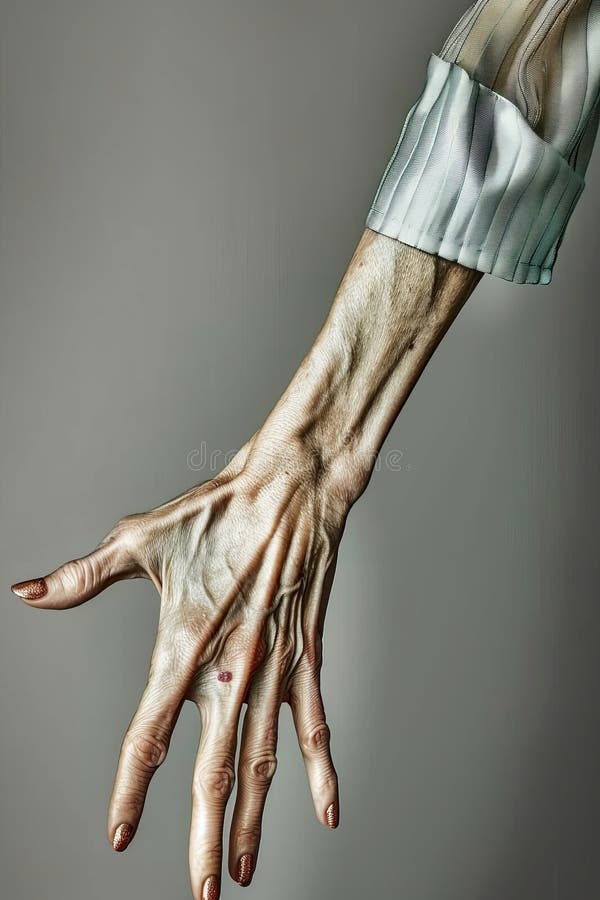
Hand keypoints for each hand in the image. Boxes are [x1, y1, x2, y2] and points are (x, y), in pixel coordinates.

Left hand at [12, 430, 353, 899]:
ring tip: (242, 870)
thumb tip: (26, 593)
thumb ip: (83, 577)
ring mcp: (274, 665)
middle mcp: (230, 667)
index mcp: (184, 644)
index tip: (120, 834)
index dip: (132, 788)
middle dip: (204, 837)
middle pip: (214, 768)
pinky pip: (314, 723)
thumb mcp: (141, 540)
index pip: (150, 733)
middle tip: (201, 892)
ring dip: (252, 820)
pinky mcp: (307, 654)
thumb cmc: (217, 511)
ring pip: (262, 760)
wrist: (289, 489)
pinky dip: (319, 769)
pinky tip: (325, 811)